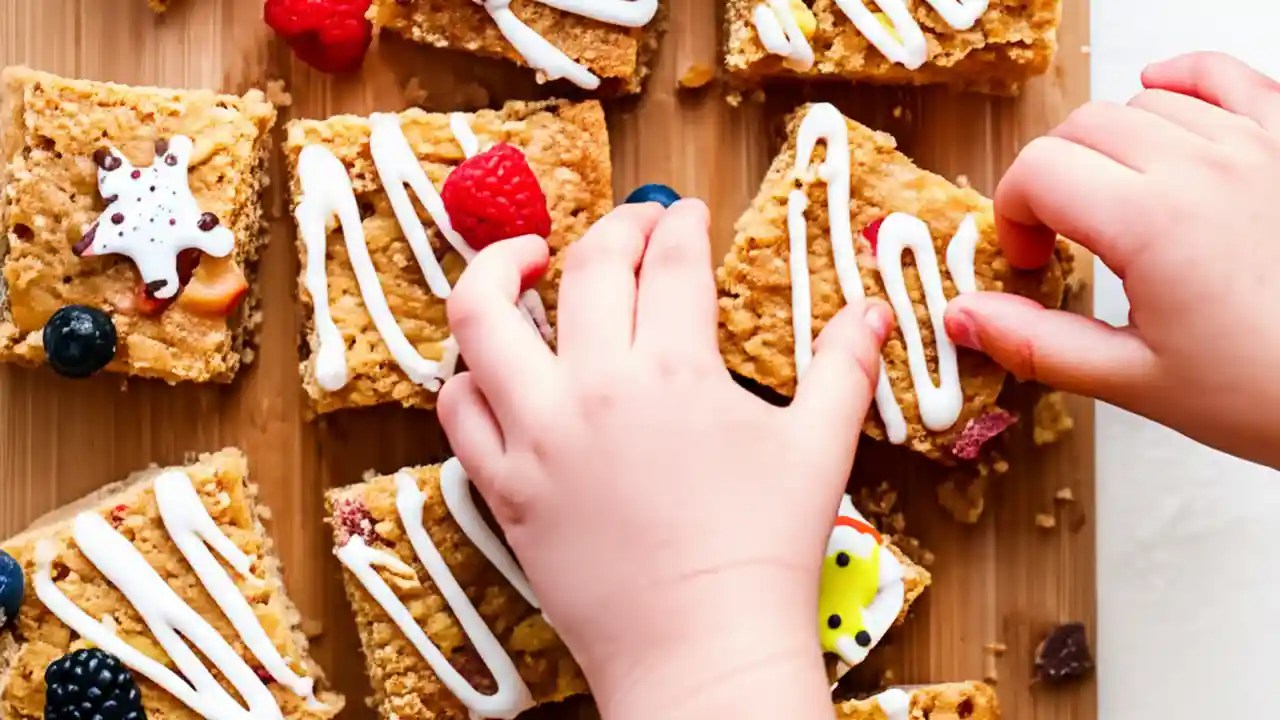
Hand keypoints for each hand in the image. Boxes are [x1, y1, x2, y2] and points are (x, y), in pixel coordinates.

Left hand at [438, 200, 892, 718]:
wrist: (702, 649)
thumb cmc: (764, 553)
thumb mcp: (819, 450)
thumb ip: (844, 369)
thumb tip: (874, 312)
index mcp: (676, 372)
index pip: (671, 262)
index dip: (680, 225)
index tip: (685, 217)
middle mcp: (597, 390)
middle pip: (587, 269)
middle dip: (614, 228)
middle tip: (632, 227)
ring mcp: (539, 437)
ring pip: (483, 322)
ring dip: (498, 274)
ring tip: (523, 263)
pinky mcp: (505, 486)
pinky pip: (460, 411)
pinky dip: (469, 377)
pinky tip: (495, 369)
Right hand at [945, 52, 1279, 467]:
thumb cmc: (1270, 391)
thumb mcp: (1137, 380)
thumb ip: (1038, 344)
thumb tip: (966, 317)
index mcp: (1152, 223)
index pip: (1038, 171)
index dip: (1013, 213)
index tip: (1034, 260)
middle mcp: (1202, 168)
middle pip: (1080, 130)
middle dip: (1050, 180)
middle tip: (1062, 239)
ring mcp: (1253, 146)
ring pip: (1141, 105)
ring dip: (1109, 147)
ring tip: (1117, 201)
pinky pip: (1224, 75)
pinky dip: (1182, 80)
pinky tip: (1162, 100)